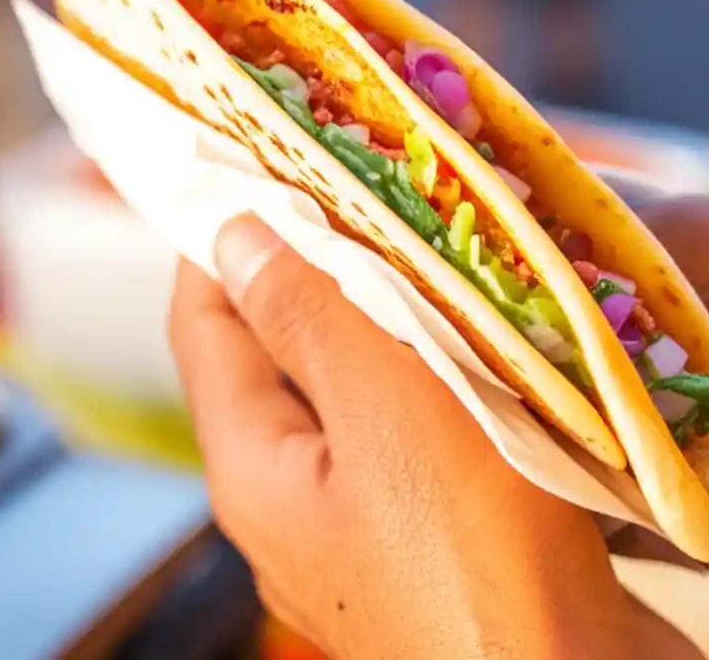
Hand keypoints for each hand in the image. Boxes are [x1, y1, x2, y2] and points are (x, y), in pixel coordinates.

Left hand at [169, 215, 700, 658]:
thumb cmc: (480, 555)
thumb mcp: (387, 407)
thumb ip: (310, 313)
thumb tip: (235, 236)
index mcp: (254, 469)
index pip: (205, 319)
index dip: (223, 231)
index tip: (266, 153)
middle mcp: (295, 505)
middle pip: (286, 355)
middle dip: (326, 266)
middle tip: (381, 186)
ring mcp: (368, 533)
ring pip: (367, 395)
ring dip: (400, 323)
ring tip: (450, 250)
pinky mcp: (443, 549)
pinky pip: (427, 439)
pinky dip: (452, 384)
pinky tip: (503, 348)